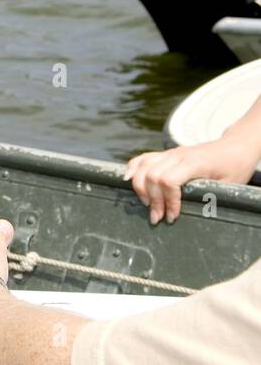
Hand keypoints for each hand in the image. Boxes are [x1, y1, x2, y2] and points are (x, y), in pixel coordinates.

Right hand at [125, 138, 259, 224]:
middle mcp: (178, 155)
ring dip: (140, 187)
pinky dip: (132, 168)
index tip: (173, 216)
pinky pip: (142, 158)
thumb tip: (189, 212)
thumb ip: (207, 195)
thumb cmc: (235, 167)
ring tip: (147, 203)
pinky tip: (127, 179)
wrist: (236, 147)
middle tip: (157, 217)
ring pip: (143, 166)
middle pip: (151, 175)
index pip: (168, 180)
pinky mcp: (167, 153)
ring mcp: (171, 152)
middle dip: (152, 199)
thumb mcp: (228, 185)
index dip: (167, 201)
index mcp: (194, 163)